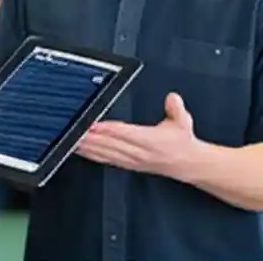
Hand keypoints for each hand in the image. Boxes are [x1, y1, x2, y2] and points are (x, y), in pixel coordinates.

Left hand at [75, 92, 201, 179]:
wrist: (189, 164)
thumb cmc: (182, 142)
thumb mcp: (183, 121)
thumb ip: (176, 108)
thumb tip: (171, 98)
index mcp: (151, 141)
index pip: (124, 133)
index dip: (107, 129)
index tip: (93, 125)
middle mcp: (139, 152)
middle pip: (110, 145)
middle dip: (91, 138)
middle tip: (74, 131)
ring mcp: (132, 161)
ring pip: (105, 153)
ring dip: (88, 148)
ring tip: (73, 141)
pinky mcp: (128, 165)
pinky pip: (106, 160)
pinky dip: (92, 155)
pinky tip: (82, 151)